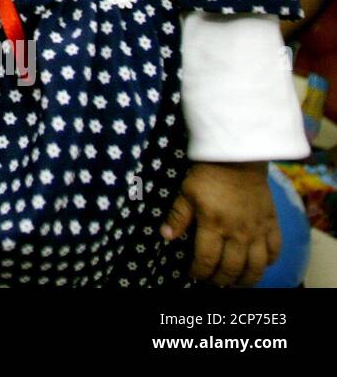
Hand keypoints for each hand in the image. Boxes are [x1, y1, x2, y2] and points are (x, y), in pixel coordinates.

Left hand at [161, 161, 280, 286]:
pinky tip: (259, 265)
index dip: (199, 272)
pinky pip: (275, 251)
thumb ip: (178, 217)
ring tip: (236, 282)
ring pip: (257, 266)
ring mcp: (257, 230)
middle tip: (213, 280)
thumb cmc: (208, 175)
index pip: (206, 260)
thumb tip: (166, 237)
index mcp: (213, 224)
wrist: (238, 158)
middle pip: (232, 268)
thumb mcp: (186, 193)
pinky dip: (268, 263)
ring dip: (246, 279)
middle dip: (220, 279)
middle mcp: (238, 232)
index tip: (194, 274)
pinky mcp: (271, 224)